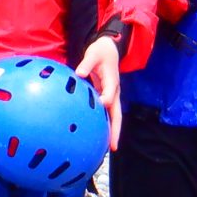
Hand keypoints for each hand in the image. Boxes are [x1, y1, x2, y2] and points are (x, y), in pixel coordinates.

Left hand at [74, 34, 122, 150]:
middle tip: (113, 146)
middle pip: (117, 114)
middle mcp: (114, 92)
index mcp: (112, 81)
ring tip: (108, 148)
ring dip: (112, 131)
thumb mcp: (93, 54)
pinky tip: (98, 134)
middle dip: (115, 130)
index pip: (110, 95)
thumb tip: (79, 73)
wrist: (109, 48)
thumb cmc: (101, 51)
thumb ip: (86, 64)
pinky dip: (105, 123)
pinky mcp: (107, 96)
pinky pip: (107, 112)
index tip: (101, 108)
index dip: (106, 101)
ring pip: (113, 116)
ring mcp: (112, 95)